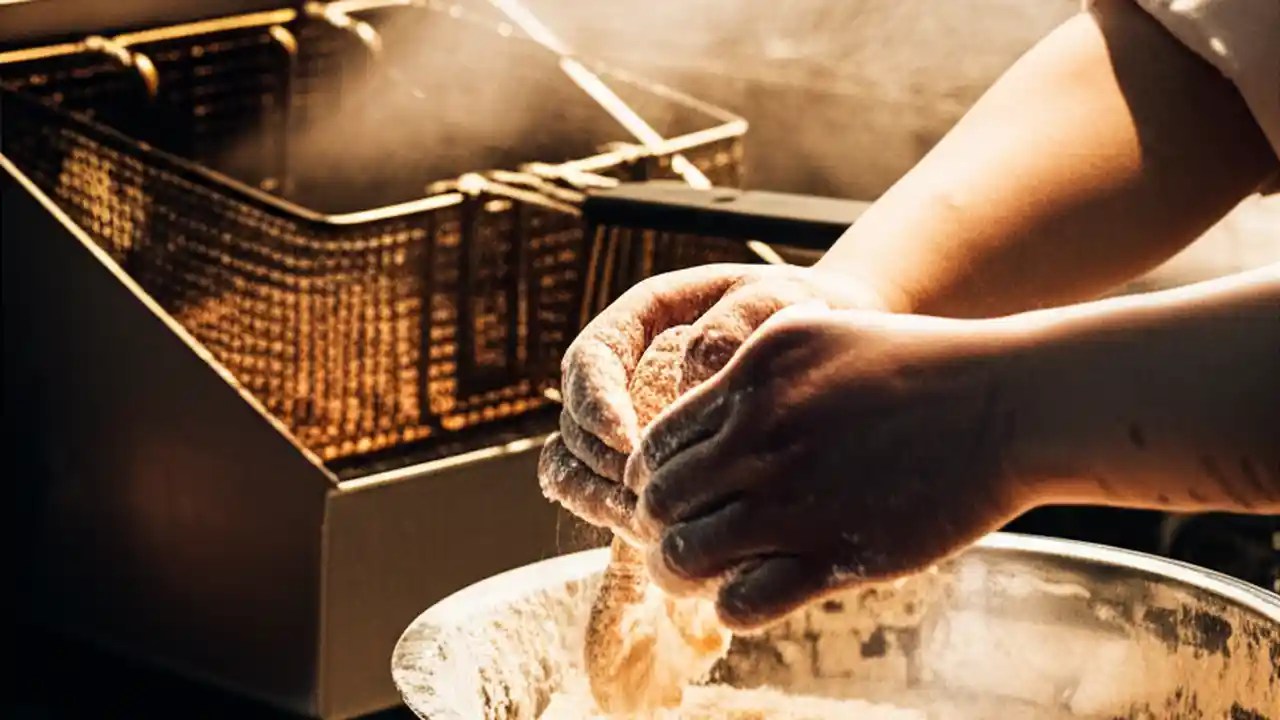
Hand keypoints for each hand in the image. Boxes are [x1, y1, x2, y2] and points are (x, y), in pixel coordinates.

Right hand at [538, 264, 887, 541]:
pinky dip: (608, 514)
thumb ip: (730, 329)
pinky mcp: (640, 462)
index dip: (595, 403)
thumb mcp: (775, 304)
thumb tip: (686, 386)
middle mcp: (623, 370)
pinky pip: (596, 491)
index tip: (628, 441)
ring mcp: (626, 418)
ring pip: (573, 461)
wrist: (830, 346)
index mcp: (642, 318)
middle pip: (575, 419)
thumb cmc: (803, 314)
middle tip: (640, 498)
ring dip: (597, 496)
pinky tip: (651, 535)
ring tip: (644, 524)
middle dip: (598, 462)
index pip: (590, 358)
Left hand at [628, 307, 1029, 630]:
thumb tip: (700, 402)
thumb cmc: (917, 364)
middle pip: (658, 502)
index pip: (654, 444)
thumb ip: (749, 368)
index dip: (652, 477)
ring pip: (683, 556)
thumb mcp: (817, 332)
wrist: (1006, 401)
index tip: (671, 494)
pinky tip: (747, 595)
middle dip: (657, 526)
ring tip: (697, 575)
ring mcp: (794, 500)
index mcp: (748, 382)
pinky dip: (730, 607)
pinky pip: (742, 602)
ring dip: (679, 572)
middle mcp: (758, 440)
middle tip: (678, 536)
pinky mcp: (836, 554)